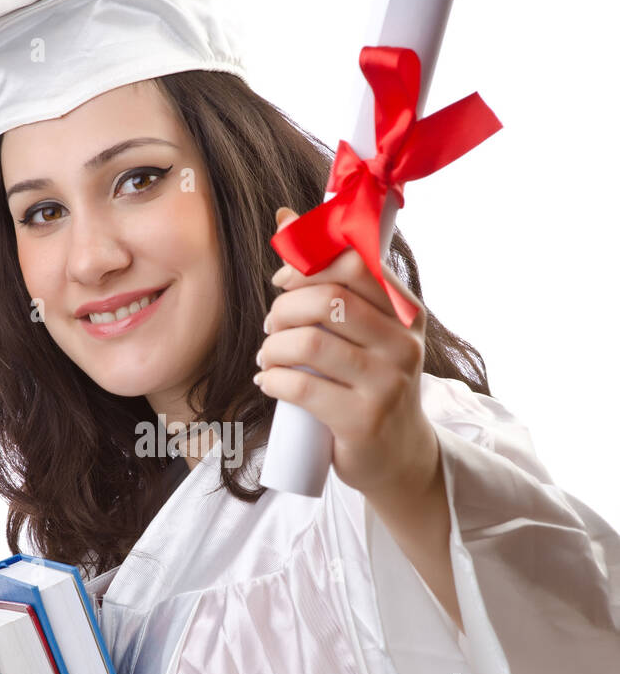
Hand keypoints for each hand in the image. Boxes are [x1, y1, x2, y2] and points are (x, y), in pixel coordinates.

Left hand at [256, 207, 438, 499]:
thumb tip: (287, 216)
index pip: (355, 263)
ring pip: (311, 342)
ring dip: (273, 347)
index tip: (282, 281)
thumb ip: (331, 275)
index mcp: (406, 311)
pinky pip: (302, 386)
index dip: (307, 264)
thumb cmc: (372, 382)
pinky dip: (273, 379)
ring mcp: (387, 383)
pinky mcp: (363, 419)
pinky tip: (268, 381)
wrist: (399, 456)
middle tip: (271, 326)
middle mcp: (404, 343)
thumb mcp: (365, 328)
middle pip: (329, 301)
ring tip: (268, 356)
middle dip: (284, 308)